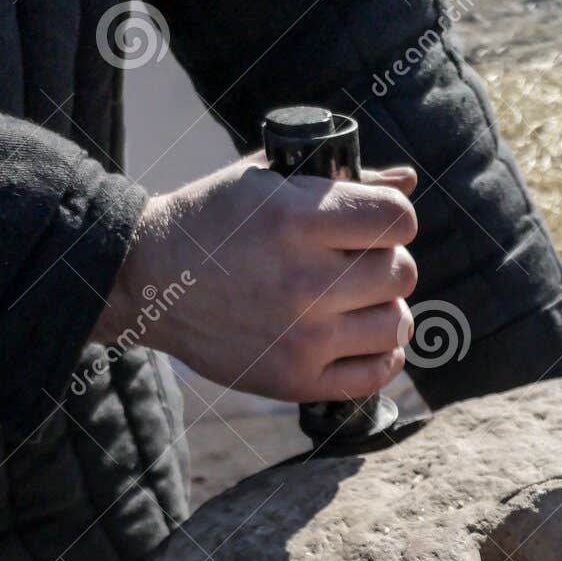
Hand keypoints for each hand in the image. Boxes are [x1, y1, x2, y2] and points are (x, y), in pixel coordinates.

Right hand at [93, 155, 417, 400]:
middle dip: (387, 261)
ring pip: (398, 324)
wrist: (151, 282)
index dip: (393, 215)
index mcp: (295, 220)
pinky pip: (377, 373)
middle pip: (402, 272)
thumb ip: (342, 180)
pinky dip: (381, 356)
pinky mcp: (297, 381)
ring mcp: (303, 338)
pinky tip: (361, 338)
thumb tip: (410, 180)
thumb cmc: (215, 222)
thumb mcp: (266, 180)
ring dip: (386, 310)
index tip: (374, 222)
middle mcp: (303, 282)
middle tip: (360, 263)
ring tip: (359, 302)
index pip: (397, 218)